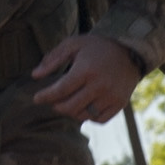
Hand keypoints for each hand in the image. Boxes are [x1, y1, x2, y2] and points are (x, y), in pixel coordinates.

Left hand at [29, 32, 146, 124]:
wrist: (129, 51)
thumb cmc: (96, 47)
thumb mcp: (73, 45)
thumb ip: (53, 59)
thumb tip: (35, 75)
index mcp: (86, 70)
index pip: (60, 90)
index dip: (45, 96)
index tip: (36, 98)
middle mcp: (100, 85)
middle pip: (70, 106)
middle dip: (57, 106)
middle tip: (53, 102)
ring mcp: (111, 96)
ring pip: (84, 115)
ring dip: (72, 112)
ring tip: (68, 102)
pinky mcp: (120, 103)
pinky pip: (100, 120)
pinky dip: (89, 117)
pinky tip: (84, 107)